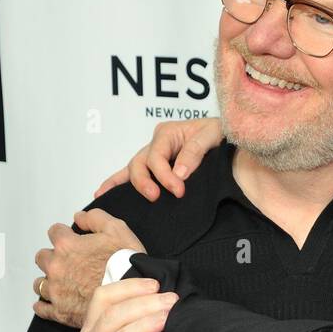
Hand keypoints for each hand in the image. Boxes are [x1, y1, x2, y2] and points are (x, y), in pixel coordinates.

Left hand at [33, 209, 145, 329]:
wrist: (132, 299)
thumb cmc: (127, 267)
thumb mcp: (117, 230)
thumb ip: (95, 218)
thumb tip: (79, 217)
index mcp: (67, 246)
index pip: (54, 231)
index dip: (64, 234)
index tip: (70, 240)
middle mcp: (56, 267)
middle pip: (42, 257)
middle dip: (53, 258)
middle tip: (67, 263)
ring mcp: (56, 291)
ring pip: (39, 283)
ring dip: (48, 282)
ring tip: (62, 284)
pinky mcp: (60, 311)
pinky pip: (41, 309)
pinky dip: (44, 306)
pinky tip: (51, 303)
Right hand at [93, 116, 223, 200]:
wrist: (229, 140)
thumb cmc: (220, 134)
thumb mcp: (211, 135)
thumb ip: (194, 152)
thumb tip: (179, 173)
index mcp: (168, 133)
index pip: (157, 156)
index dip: (164, 174)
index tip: (178, 189)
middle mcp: (157, 142)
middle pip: (140, 163)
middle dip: (145, 182)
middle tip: (156, 197)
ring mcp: (154, 154)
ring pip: (133, 169)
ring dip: (125, 184)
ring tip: (112, 199)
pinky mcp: (155, 166)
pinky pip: (132, 173)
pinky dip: (117, 182)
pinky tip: (103, 193)